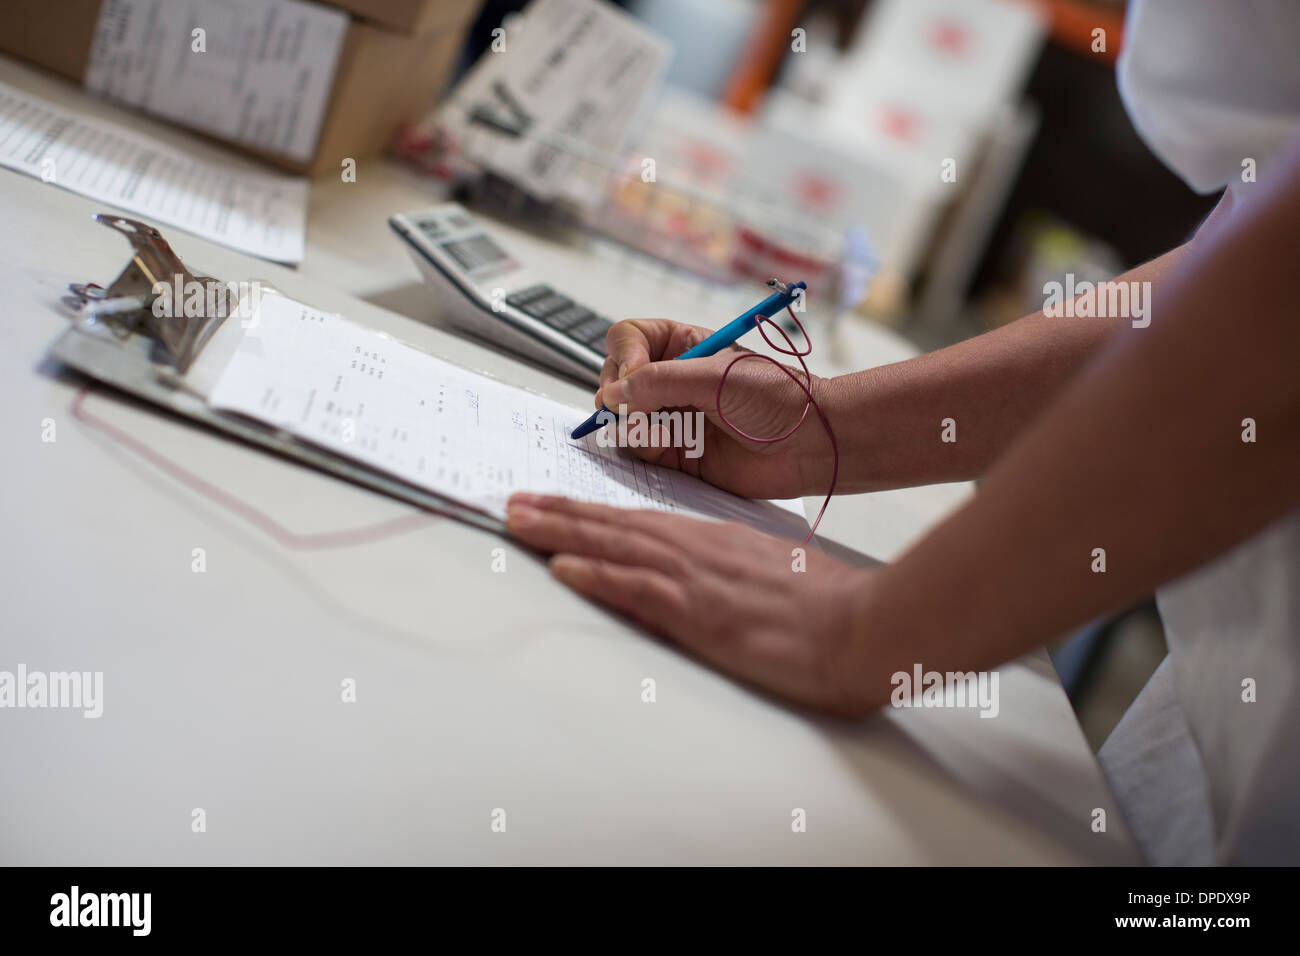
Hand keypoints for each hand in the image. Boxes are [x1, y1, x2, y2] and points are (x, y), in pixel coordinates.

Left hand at [506, 493, 880, 717]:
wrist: (862, 625)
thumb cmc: (825, 607)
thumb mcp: (770, 576)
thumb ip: (732, 573)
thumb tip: (709, 582)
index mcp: (712, 540)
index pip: (639, 521)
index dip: (592, 512)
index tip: (556, 505)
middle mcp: (697, 549)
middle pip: (615, 524)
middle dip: (560, 512)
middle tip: (514, 501)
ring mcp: (696, 577)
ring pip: (614, 545)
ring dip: (561, 531)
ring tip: (519, 520)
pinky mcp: (700, 611)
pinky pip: (637, 588)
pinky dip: (597, 574)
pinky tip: (563, 567)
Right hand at [594, 318, 837, 498]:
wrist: (811, 445)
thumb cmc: (778, 399)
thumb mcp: (714, 377)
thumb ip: (658, 382)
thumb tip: (613, 394)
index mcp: (684, 346)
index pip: (629, 339)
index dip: (622, 357)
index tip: (631, 378)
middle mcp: (674, 380)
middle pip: (617, 379)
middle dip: (617, 394)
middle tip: (627, 409)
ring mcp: (674, 417)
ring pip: (623, 417)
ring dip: (631, 424)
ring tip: (657, 430)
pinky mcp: (678, 453)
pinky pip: (640, 449)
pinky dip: (644, 448)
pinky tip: (667, 447)